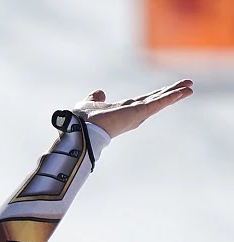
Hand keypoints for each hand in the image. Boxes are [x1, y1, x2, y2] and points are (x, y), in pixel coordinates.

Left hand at [74, 79, 192, 138]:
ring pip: (159, 101)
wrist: (80, 128)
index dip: (155, 96)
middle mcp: (133, 113)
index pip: (143, 101)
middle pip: (156, 100)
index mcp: (123, 111)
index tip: (166, 90)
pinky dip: (171, 97)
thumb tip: (100, 93)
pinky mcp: (139, 113)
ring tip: (190, 87)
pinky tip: (183, 91)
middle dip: (171, 93)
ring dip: (175, 93)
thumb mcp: (89, 104)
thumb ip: (95, 99)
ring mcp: (137, 114)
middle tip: (187, 86)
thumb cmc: (82, 120)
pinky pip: (158, 103)